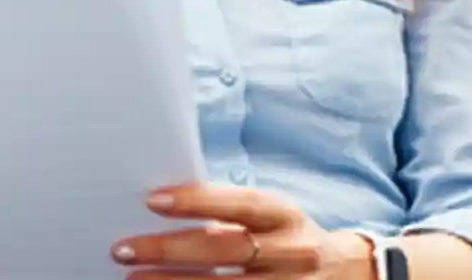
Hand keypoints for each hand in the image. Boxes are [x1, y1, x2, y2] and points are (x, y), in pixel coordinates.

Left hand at [110, 185, 372, 278]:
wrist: (348, 275)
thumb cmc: (282, 236)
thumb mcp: (267, 217)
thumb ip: (224, 213)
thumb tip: (156, 207)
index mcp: (283, 216)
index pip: (238, 203)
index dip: (196, 201)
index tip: (151, 200)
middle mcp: (292, 252)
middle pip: (226, 249)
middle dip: (169, 249)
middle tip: (122, 249)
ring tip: (132, 279)